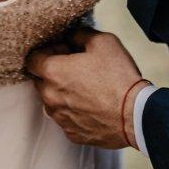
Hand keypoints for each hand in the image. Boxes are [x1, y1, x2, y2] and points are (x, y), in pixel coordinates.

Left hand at [24, 27, 147, 149]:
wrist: (137, 115)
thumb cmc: (119, 76)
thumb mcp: (102, 41)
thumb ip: (79, 34)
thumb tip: (70, 36)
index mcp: (52, 72)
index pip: (32, 59)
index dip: (47, 51)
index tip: (64, 51)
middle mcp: (50, 97)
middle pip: (40, 80)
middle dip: (53, 72)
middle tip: (77, 68)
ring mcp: (60, 118)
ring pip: (52, 101)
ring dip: (62, 92)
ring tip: (87, 88)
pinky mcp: (72, 134)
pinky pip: (66, 118)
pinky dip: (73, 111)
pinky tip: (92, 105)